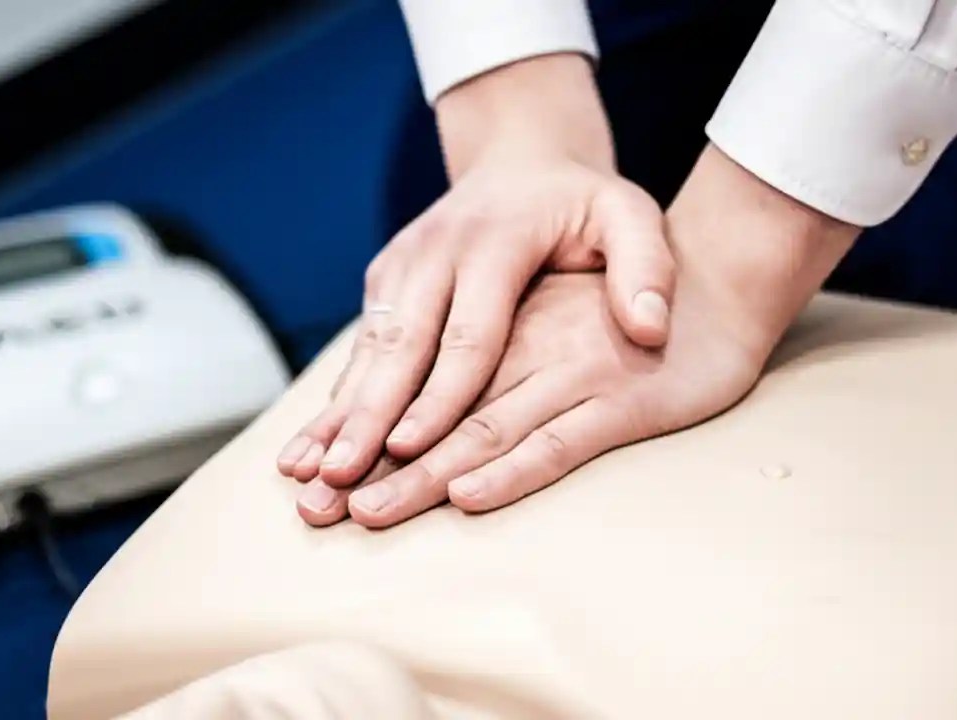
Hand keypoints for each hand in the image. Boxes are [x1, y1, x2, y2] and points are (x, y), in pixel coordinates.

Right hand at [293, 145, 861, 527]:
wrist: (522, 159)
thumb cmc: (584, 203)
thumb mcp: (631, 217)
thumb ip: (648, 268)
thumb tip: (650, 329)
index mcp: (494, 241)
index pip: (466, 334)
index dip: (438, 396)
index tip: (410, 447)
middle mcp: (435, 251)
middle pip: (399, 348)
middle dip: (365, 417)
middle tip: (336, 477)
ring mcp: (401, 264)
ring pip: (367, 350)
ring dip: (335, 415)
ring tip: (305, 477)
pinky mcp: (385, 279)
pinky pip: (360, 347)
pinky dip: (335, 398)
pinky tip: (311, 447)